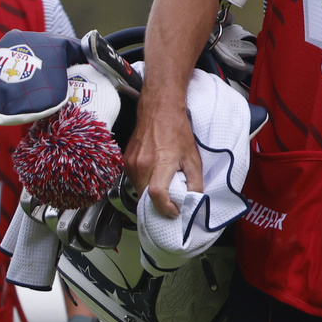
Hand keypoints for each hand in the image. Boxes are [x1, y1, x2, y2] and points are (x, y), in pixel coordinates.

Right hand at [122, 94, 200, 218]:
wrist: (158, 110)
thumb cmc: (176, 130)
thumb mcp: (193, 157)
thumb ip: (195, 181)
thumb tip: (193, 199)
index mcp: (160, 163)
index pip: (157, 195)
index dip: (166, 208)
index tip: (175, 211)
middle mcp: (141, 165)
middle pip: (146, 197)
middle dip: (158, 205)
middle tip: (171, 204)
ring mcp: (130, 164)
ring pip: (138, 190)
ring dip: (150, 195)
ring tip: (163, 188)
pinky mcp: (125, 162)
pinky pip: (134, 181)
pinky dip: (144, 184)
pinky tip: (154, 177)